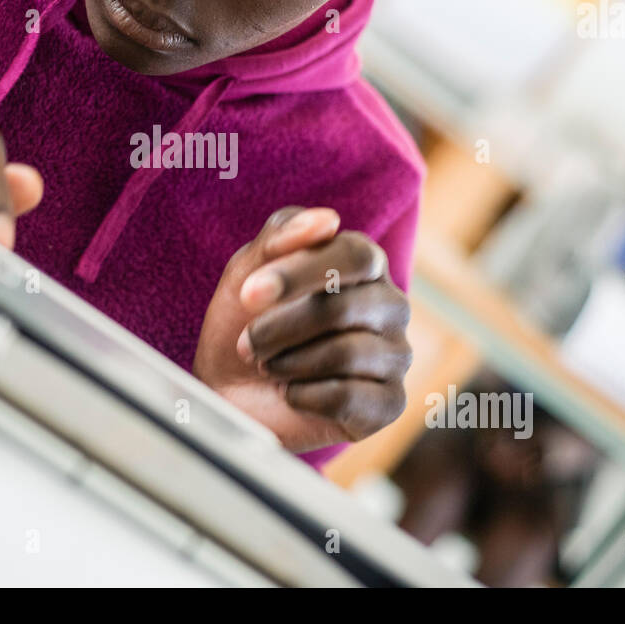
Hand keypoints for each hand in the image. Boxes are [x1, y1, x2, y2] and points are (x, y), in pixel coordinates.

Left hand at [193, 206, 411, 452]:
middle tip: (246, 342)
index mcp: (364, 263)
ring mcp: (395, 355)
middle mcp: (389, 305)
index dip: (299, 274)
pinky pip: (349, 397)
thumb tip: (327, 220)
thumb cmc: (244, 320)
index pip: (354, 255)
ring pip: (346, 353)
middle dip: (279, 327)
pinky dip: (303, 395)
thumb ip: (282, 236)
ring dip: (287, 362)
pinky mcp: (389, 403)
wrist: (230, 389)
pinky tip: (290, 392)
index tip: (248, 294)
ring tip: (267, 365)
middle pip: (342, 308)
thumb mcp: (247, 270)